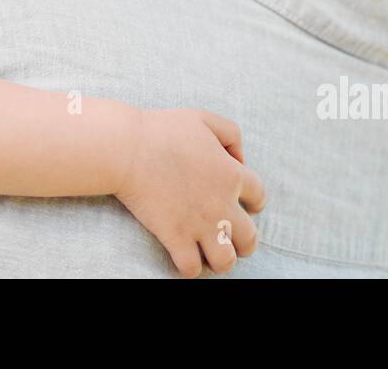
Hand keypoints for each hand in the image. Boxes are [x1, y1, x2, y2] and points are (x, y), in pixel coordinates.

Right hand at [115, 108, 265, 277]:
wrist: (127, 148)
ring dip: (221, 259)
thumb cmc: (162, 129)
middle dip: (243, 242)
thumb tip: (240, 159)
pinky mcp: (175, 237)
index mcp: (231, 174)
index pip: (260, 197)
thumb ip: (231, 135)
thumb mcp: (204, 119)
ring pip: (226, 261)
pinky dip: (190, 268)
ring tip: (209, 252)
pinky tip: (184, 256)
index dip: (254, 202)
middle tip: (228, 236)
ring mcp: (199, 224)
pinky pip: (192, 268)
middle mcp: (222, 204)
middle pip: (250, 239)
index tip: (244, 205)